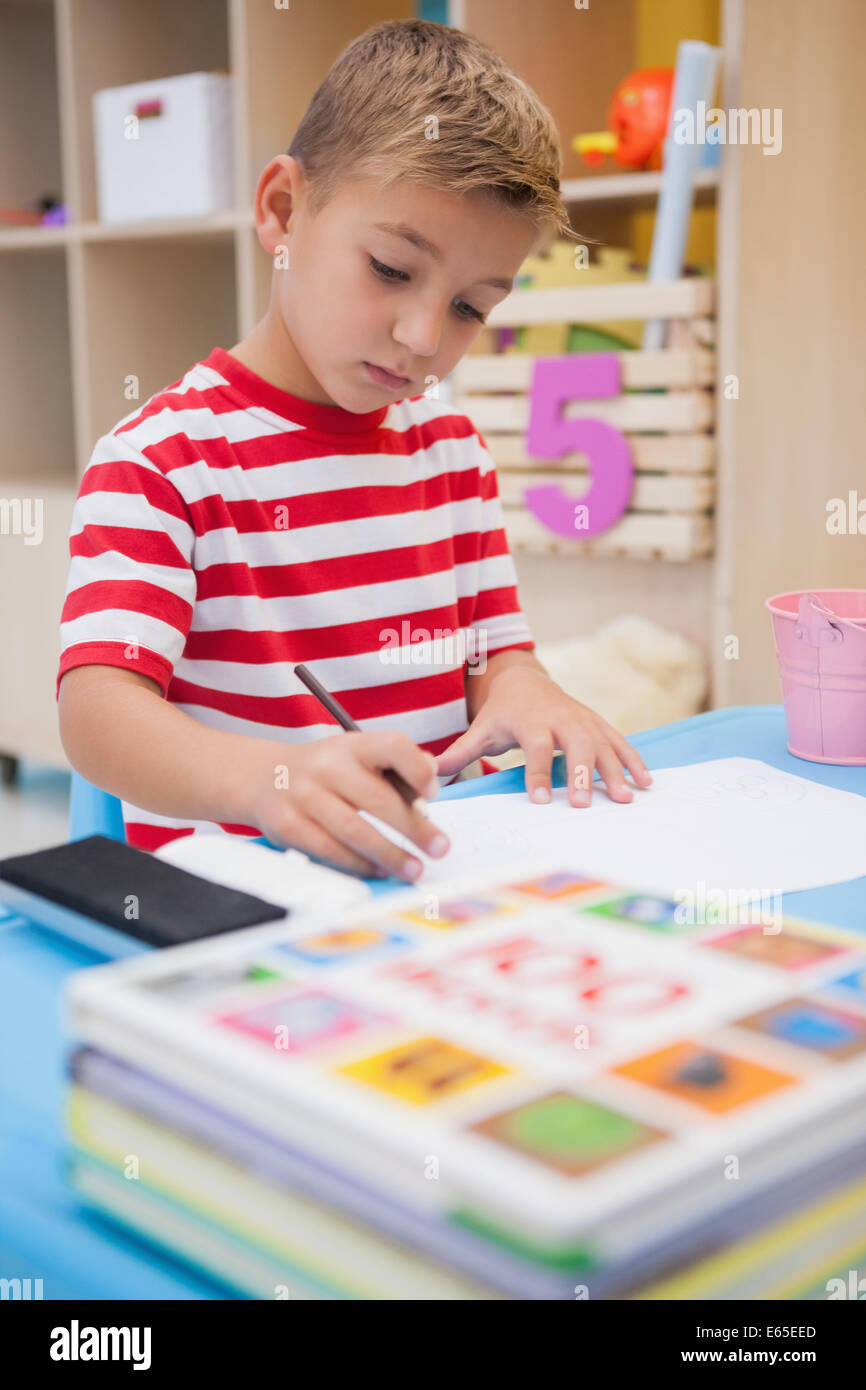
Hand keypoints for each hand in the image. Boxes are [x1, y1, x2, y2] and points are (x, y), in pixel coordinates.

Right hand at [245, 732, 449, 882]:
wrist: (265, 777)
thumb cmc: (328, 771)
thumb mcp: (359, 756)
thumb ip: (398, 766)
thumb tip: (431, 779)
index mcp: (352, 746)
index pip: (391, 746)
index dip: (417, 769)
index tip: (434, 793)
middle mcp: (327, 767)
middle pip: (378, 799)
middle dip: (414, 828)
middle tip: (440, 848)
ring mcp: (304, 796)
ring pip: (354, 831)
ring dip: (389, 855)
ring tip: (413, 869)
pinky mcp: (288, 826)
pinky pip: (330, 850)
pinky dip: (359, 864)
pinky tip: (379, 870)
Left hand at [434, 667, 652, 807]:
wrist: (524, 679)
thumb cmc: (501, 712)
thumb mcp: (481, 728)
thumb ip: (460, 753)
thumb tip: (429, 772)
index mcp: (531, 721)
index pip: (537, 748)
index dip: (539, 772)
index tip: (541, 799)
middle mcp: (561, 718)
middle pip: (576, 744)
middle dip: (582, 773)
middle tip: (585, 803)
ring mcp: (583, 719)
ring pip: (603, 743)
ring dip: (616, 770)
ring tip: (625, 797)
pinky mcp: (597, 723)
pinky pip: (619, 741)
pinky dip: (633, 759)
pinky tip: (646, 781)